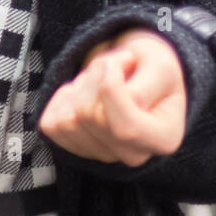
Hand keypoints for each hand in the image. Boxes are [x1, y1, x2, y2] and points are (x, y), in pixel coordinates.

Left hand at [38, 28, 186, 165]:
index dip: (111, 86)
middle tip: (112, 67)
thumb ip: (140, 85)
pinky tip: (84, 92)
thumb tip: (109, 95)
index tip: (124, 59)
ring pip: (68, 120)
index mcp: (163, 139)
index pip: (124, 127)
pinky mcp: (75, 147)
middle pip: (90, 117)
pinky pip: (51, 123)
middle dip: (94, 78)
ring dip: (78, 87)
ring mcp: (103, 155)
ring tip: (100, 80)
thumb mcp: (159, 66)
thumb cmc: (151, 67)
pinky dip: (62, 98)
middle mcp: (134, 155)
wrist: (137, 70)